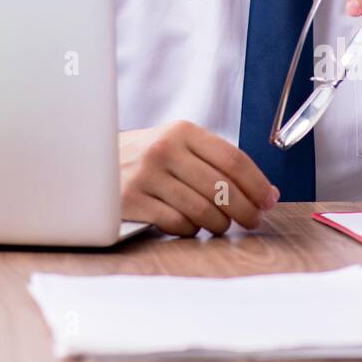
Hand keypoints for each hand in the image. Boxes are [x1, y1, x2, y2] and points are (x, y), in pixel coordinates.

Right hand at [119, 120, 279, 236]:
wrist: (93, 160)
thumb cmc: (147, 158)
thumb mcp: (177, 144)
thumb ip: (217, 162)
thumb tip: (267, 193)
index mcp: (182, 131)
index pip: (232, 158)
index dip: (257, 184)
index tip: (269, 201)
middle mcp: (164, 149)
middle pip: (221, 187)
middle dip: (245, 210)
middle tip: (252, 220)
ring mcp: (147, 175)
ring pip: (203, 210)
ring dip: (219, 224)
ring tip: (221, 225)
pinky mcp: (132, 200)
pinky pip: (177, 223)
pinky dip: (191, 230)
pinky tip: (191, 226)